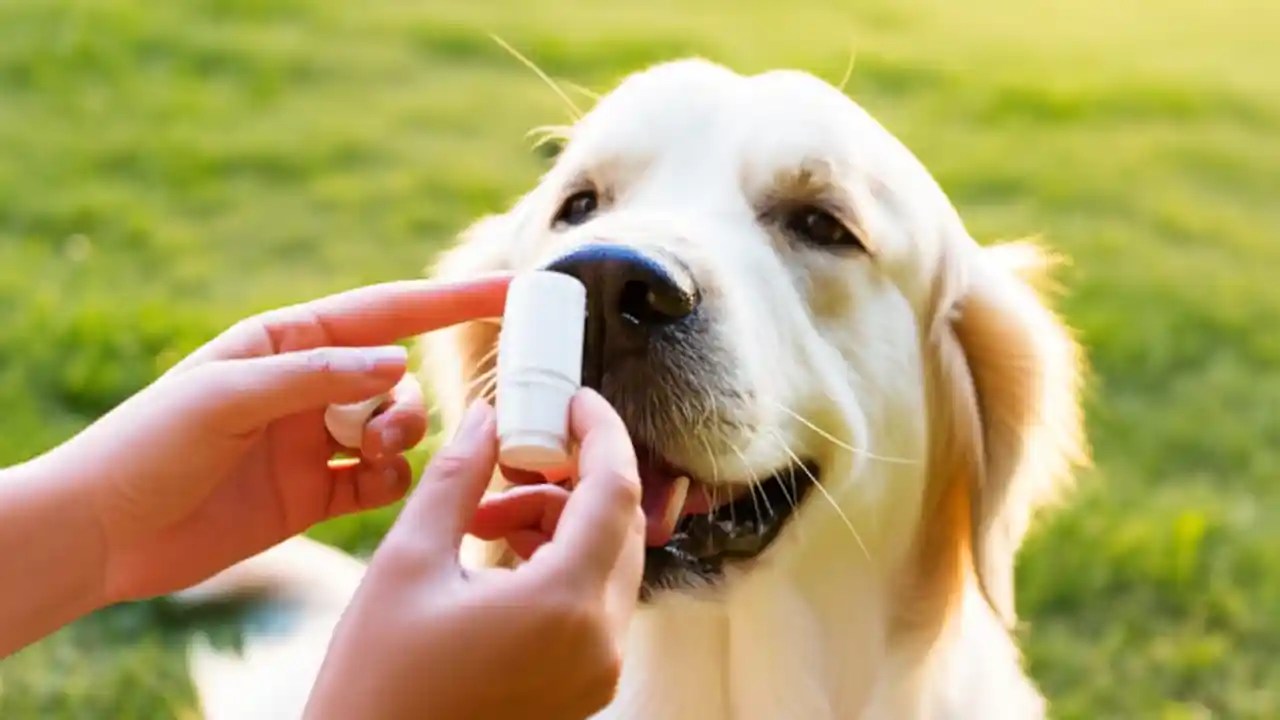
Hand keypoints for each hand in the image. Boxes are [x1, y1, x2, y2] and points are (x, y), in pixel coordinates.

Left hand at [38, 276, 508, 602]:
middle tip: (381, 432)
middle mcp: (309, 388)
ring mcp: (314, 442)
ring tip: (370, 459)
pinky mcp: (314, 495)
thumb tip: (397, 363)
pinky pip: (379, 483)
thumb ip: (316, 377)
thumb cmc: (150, 446)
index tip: (512, 292)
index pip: (387, 311)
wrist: (104, 533)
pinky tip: (368, 486)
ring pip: (396, 429)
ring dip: (401, 440)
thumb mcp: (226, 396)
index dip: (452, 301)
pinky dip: (389, 483)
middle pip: (397, 378)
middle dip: (408, 399)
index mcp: (287, 343)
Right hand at [305, 391, 645, 719]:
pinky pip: (593, 601)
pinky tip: (496, 557)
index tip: (574, 401)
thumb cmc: (378, 681)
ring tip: (480, 519)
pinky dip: (558, 564)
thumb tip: (486, 417)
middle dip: (568, 480)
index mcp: (564, 606)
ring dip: (556, 523)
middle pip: (617, 525)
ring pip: (606, 561)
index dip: (601, 433)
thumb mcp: (407, 562)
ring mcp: (597, 670)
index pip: (615, 491)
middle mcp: (600, 642)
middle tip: (512, 458)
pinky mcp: (583, 686)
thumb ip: (457, 478)